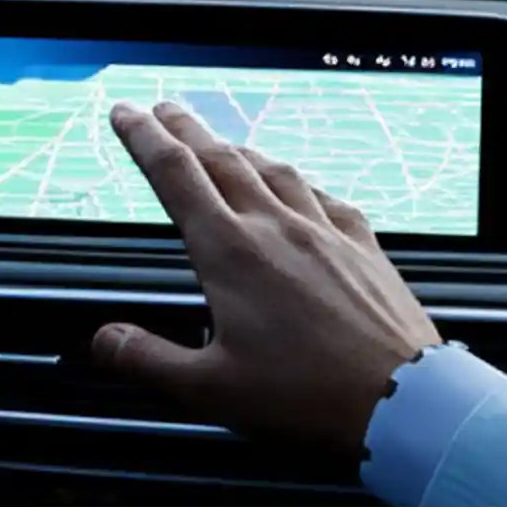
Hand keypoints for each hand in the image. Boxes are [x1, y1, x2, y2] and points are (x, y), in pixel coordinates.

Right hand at [91, 101, 440, 451]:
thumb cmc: (305, 397)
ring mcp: (324, 231)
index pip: (175, 176)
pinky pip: (324, 197)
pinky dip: (299, 183)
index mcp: (230, 253)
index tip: (127, 115)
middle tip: (162, 108)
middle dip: (184, 129)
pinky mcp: (362, 246)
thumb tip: (104, 339)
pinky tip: (299, 188)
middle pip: (220, 159)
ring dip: (238, 150)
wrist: (402, 398)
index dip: (144, 139)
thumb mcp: (209, 390)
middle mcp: (276, 227)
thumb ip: (148, 360)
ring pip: (273, 170)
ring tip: (220, 143)